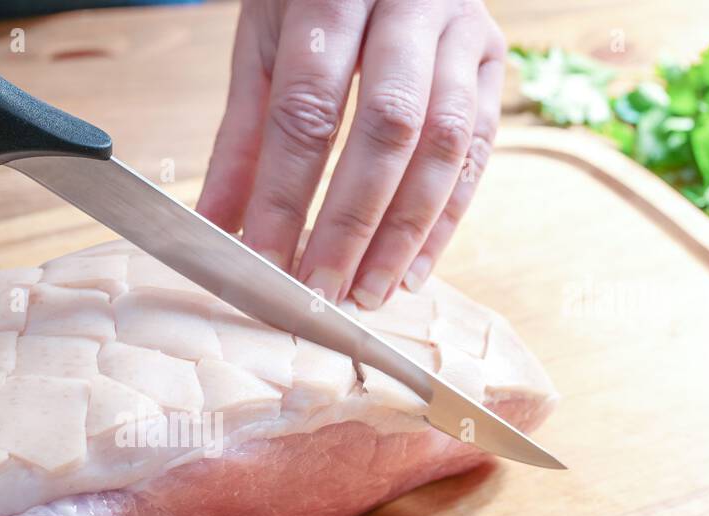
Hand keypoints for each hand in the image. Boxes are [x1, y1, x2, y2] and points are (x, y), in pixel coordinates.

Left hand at [197, 0, 506, 307]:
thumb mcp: (263, 44)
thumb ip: (242, 136)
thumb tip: (215, 227)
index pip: (306, 108)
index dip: (283, 194)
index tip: (262, 262)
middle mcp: (410, 3)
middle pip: (387, 129)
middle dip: (350, 223)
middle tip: (319, 293)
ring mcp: (462, 30)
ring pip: (445, 144)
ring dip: (405, 233)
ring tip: (367, 294)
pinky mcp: (493, 59)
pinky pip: (479, 151)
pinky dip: (445, 220)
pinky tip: (412, 271)